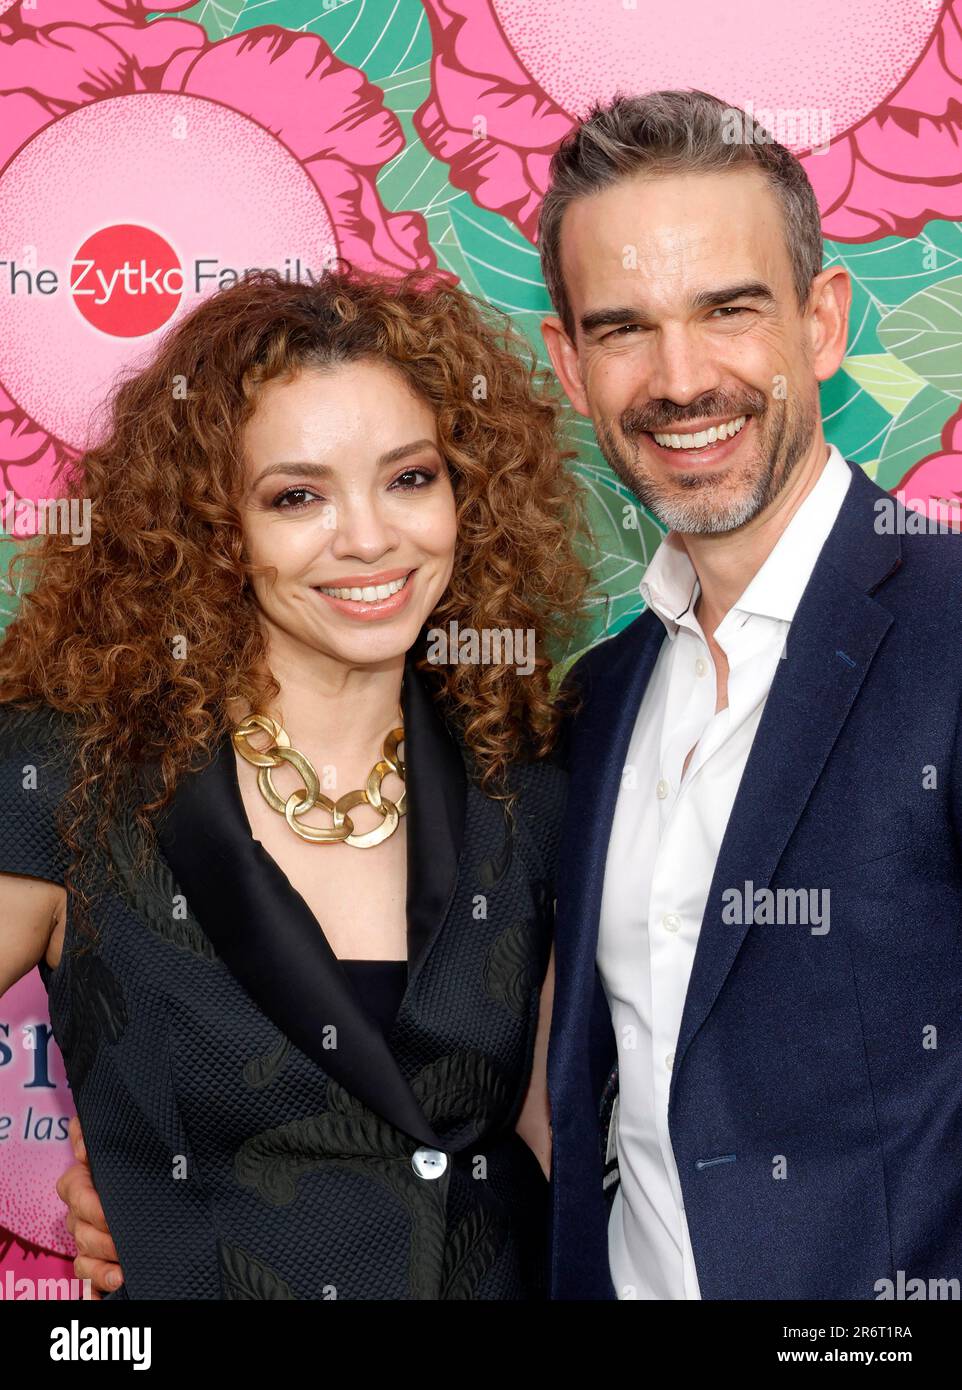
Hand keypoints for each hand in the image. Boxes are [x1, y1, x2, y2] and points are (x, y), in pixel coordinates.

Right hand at [56, 1115, 122, 1297]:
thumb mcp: (122, 1137)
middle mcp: (81, 1211)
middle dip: (103, 1237)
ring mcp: (87, 1238)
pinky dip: (98, 1284)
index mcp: (82, 1182)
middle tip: (125, 1241)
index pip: (72, 1190)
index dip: (89, 1203)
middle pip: (80, 1229)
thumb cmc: (136, 1156)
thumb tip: (83, 1150)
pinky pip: (88, 1278)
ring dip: (102, 1265)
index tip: (109, 1211)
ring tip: (123, 1268)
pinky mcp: (98, 1261)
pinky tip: (115, 1284)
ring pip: (84, 1255)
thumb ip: (91, 1133)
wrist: (161, 1173)